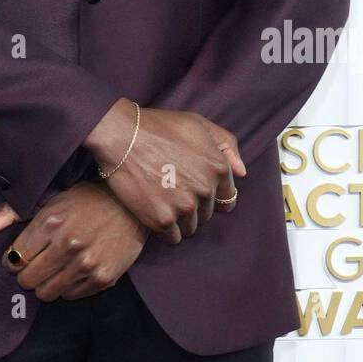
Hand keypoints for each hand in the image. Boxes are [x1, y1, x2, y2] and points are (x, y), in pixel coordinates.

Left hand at [0, 180, 149, 300]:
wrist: (130, 207)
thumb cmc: (85, 200)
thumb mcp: (48, 199)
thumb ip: (10, 213)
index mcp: (50, 223)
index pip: (14, 259)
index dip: (13, 260)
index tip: (18, 256)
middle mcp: (67, 245)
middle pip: (28, 281)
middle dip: (26, 274)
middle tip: (34, 264)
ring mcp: (86, 264)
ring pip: (47, 293)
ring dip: (45, 284)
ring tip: (52, 269)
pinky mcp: (103, 278)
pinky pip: (71, 296)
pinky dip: (67, 288)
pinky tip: (71, 271)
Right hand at [85, 101, 245, 245]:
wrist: (120, 135)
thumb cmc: (158, 126)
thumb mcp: (197, 124)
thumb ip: (225, 144)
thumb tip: (242, 172)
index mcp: (218, 167)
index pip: (226, 197)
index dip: (210, 194)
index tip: (194, 189)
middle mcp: (205, 189)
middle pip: (207, 214)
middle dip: (193, 205)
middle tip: (172, 190)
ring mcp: (184, 206)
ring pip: (191, 228)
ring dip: (179, 220)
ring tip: (162, 201)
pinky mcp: (162, 219)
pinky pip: (173, 238)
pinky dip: (165, 230)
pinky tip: (154, 212)